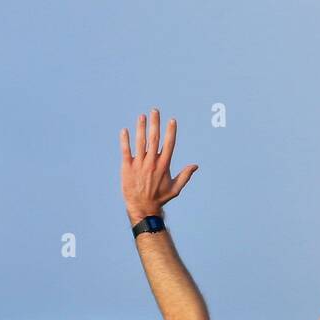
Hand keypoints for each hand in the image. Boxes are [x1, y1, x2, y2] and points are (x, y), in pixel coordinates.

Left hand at [120, 109, 198, 226]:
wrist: (142, 208)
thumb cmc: (159, 198)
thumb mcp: (175, 189)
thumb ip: (185, 176)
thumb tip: (195, 166)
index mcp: (163, 166)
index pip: (169, 144)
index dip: (170, 131)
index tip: (172, 120)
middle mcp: (151, 163)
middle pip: (154, 139)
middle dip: (155, 124)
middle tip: (155, 111)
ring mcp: (139, 164)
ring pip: (140, 142)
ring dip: (141, 128)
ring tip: (142, 116)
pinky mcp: (127, 167)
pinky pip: (125, 151)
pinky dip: (125, 141)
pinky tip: (124, 131)